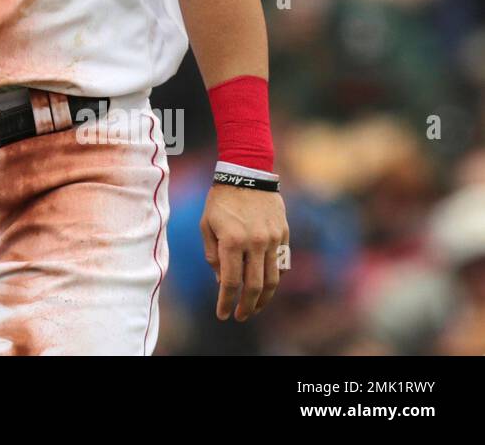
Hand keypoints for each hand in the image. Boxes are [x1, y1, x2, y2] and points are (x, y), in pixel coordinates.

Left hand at [200, 184, 288, 321]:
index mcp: (232, 241)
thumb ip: (212, 254)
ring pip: (272, 279)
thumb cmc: (221, 200)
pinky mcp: (283, 235)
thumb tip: (220, 280)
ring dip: (264, 298)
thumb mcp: (206, 224)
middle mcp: (254, 243)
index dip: (225, 301)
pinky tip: (266, 286)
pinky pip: (281, 264)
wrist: (246, 173)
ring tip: (255, 308)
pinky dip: (274, 278)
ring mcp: (271, 239)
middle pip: (254, 286)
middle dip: (247, 306)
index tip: (222, 315)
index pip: (230, 281)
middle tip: (240, 316)